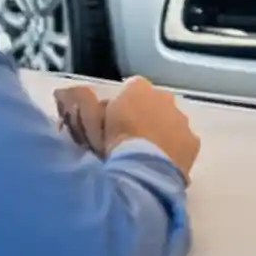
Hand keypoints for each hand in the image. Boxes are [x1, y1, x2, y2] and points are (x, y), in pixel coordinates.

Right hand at [54, 77, 200, 181]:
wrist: (138, 168)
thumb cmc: (109, 142)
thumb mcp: (87, 121)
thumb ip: (81, 104)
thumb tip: (63, 93)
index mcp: (138, 87)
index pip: (130, 90)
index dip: (121, 107)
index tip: (113, 124)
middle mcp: (164, 97)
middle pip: (153, 104)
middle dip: (145, 117)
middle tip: (130, 140)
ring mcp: (181, 119)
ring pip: (171, 122)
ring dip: (161, 133)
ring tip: (147, 155)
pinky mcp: (192, 142)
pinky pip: (183, 143)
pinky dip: (175, 150)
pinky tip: (162, 164)